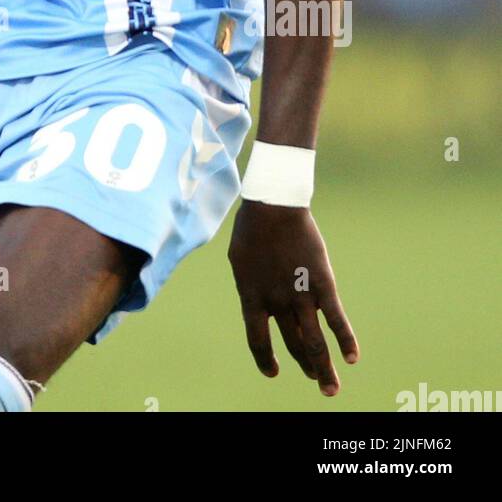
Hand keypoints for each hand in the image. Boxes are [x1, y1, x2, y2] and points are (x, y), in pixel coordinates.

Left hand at [228, 201, 358, 395]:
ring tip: (330, 389)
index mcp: (252, 297)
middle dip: (305, 366)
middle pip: (292, 345)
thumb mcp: (241, 261)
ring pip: (314, 343)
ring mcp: (300, 295)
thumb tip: (257, 301)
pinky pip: (336, 319)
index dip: (265, 359)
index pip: (257, 340)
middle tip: (315, 382)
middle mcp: (276, 303)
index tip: (273, 372)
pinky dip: (346, 340)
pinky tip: (352, 358)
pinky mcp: (323, 284)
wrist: (272, 205)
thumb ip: (251, 285)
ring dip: (323, 368)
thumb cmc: (252, 228)